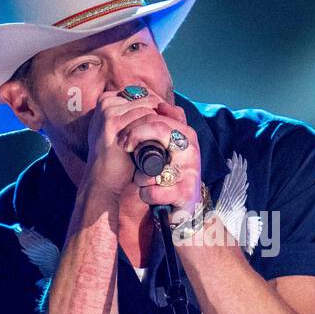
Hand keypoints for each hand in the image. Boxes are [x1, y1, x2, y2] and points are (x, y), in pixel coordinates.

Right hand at [84, 90, 163, 196]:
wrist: (104, 180)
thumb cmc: (119, 159)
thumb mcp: (129, 133)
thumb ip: (143, 117)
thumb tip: (172, 108)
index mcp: (108, 101)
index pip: (143, 94)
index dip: (159, 107)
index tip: (168, 123)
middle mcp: (106, 102)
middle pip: (147, 97)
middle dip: (162, 113)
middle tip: (170, 131)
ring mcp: (108, 111)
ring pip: (148, 106)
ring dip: (159, 122)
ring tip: (163, 138)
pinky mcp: (113, 122)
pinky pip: (144, 116)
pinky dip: (154, 128)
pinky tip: (155, 141)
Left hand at [121, 96, 202, 217]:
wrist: (186, 207)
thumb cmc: (174, 174)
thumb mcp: (174, 146)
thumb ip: (169, 124)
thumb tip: (161, 105)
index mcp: (187, 136)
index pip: (158, 120)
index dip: (136, 126)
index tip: (123, 136)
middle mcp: (191, 151)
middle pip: (158, 132)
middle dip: (134, 138)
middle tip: (124, 147)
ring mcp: (190, 173)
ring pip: (152, 168)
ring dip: (140, 177)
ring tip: (142, 181)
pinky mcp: (186, 195)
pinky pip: (153, 192)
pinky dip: (146, 194)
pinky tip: (148, 195)